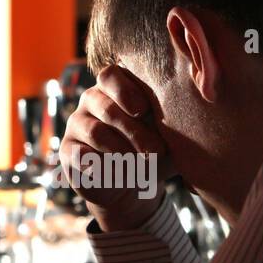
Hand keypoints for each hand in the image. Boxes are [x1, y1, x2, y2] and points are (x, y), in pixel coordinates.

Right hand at [60, 65, 171, 230]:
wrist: (132, 187)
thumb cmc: (154, 154)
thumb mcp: (170, 138)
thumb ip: (177, 123)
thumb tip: (194, 111)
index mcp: (115, 88)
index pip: (111, 75)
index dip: (125, 90)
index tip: (144, 110)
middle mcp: (91, 101)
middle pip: (106, 107)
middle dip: (134, 131)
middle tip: (155, 151)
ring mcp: (76, 124)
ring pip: (95, 132)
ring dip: (122, 151)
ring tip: (142, 167)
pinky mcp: (68, 151)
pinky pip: (80, 155)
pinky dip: (103, 167)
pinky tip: (120, 176)